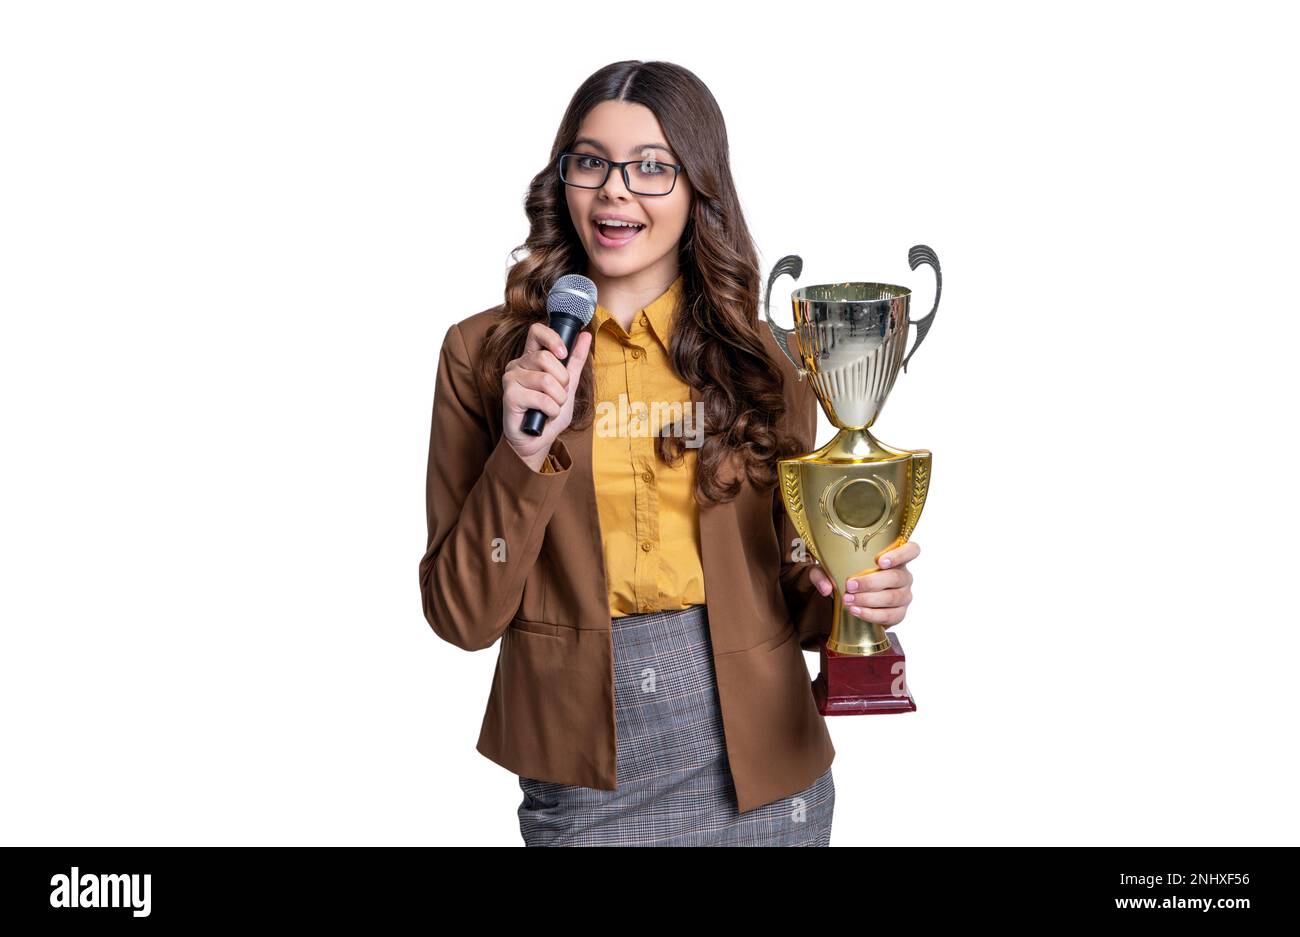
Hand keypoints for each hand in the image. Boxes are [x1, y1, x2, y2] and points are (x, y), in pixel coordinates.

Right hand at [501, 321, 592, 469]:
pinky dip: (551, 410)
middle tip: (558, 395)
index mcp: (530, 358)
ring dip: (557, 399)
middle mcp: (517, 365)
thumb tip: (585, 335)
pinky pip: (541, 398)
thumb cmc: (549, 413)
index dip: (552, 339)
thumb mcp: (568, 385)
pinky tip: (545, 415)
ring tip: (551, 407)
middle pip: (546, 358)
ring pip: (546, 380)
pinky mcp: (509, 396)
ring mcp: (510, 379)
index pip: (536, 331)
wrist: (537, 441)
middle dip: (561, 381)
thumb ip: (575, 360)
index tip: (563, 354)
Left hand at [806, 541, 919, 628]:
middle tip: (850, 585)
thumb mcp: (828, 570)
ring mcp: (904, 596)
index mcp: (894, 558)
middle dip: (872, 582)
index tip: (881, 561)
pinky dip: (872, 614)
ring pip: (893, 597)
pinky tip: (856, 611)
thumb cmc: (846, 576)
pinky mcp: (899, 614)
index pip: (911, 550)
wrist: (850, 600)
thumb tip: (826, 588)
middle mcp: (904, 576)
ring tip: (849, 600)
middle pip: (897, 577)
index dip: (901, 554)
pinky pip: (890, 615)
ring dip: (869, 599)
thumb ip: (822, 574)